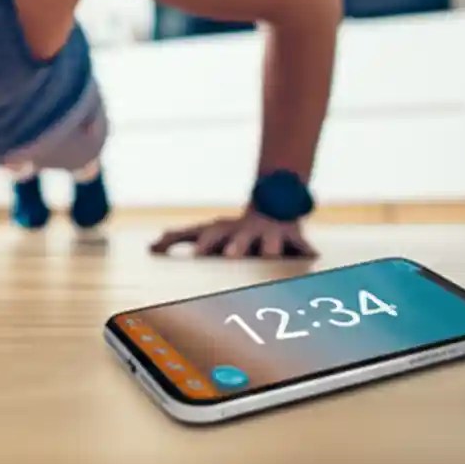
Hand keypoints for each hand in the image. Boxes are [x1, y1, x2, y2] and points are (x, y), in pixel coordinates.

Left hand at [150, 209, 316, 257]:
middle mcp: (246, 232)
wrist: (272, 206)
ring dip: (270, 247)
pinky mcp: (292, 238)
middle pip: (239, 240)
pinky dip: (307, 250)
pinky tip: (314, 257)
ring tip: (270, 255)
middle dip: (235, 246)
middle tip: (229, 256)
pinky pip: (301, 245)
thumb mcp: (206, 230)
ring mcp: (269, 235)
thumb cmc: (232, 229)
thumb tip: (150, 247)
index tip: (194, 257)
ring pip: (271, 242)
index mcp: (224, 232)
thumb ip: (178, 238)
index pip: (210, 237)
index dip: (202, 245)